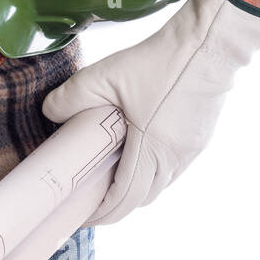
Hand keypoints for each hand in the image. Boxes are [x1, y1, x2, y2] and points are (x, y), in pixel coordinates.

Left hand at [42, 0, 259, 225]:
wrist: (209, 43)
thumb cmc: (160, 62)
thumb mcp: (104, 76)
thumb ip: (70, 97)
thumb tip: (50, 113)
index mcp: (152, 150)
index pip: (124, 199)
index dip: (101, 213)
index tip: (81, 216)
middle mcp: (175, 159)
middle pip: (142, 198)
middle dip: (115, 207)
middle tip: (90, 202)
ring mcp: (192, 151)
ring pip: (160, 186)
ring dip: (135, 192)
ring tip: (109, 184)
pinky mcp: (200, 139)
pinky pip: (173, 170)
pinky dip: (152, 175)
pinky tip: (137, 159)